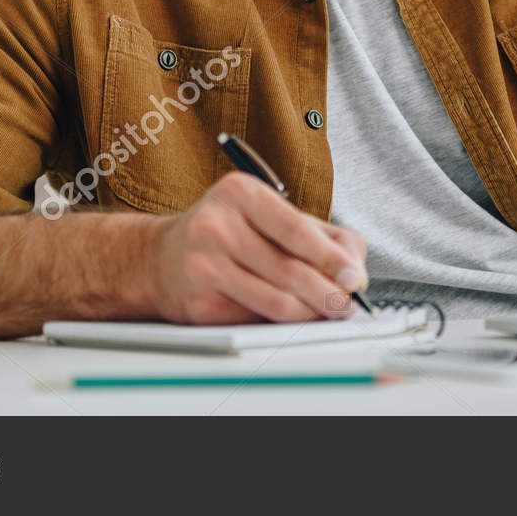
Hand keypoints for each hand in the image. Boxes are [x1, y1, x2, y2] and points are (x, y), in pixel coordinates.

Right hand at [148, 172, 368, 324]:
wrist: (161, 259)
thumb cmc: (228, 233)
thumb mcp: (270, 215)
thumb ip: (321, 234)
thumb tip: (355, 269)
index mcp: (240, 193)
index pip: (295, 229)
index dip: (331, 258)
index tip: (355, 279)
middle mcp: (216, 225)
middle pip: (288, 270)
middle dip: (328, 293)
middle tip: (349, 305)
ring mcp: (203, 266)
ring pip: (275, 301)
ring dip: (310, 313)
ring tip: (327, 313)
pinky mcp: (198, 304)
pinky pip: (255, 320)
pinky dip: (282, 324)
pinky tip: (293, 318)